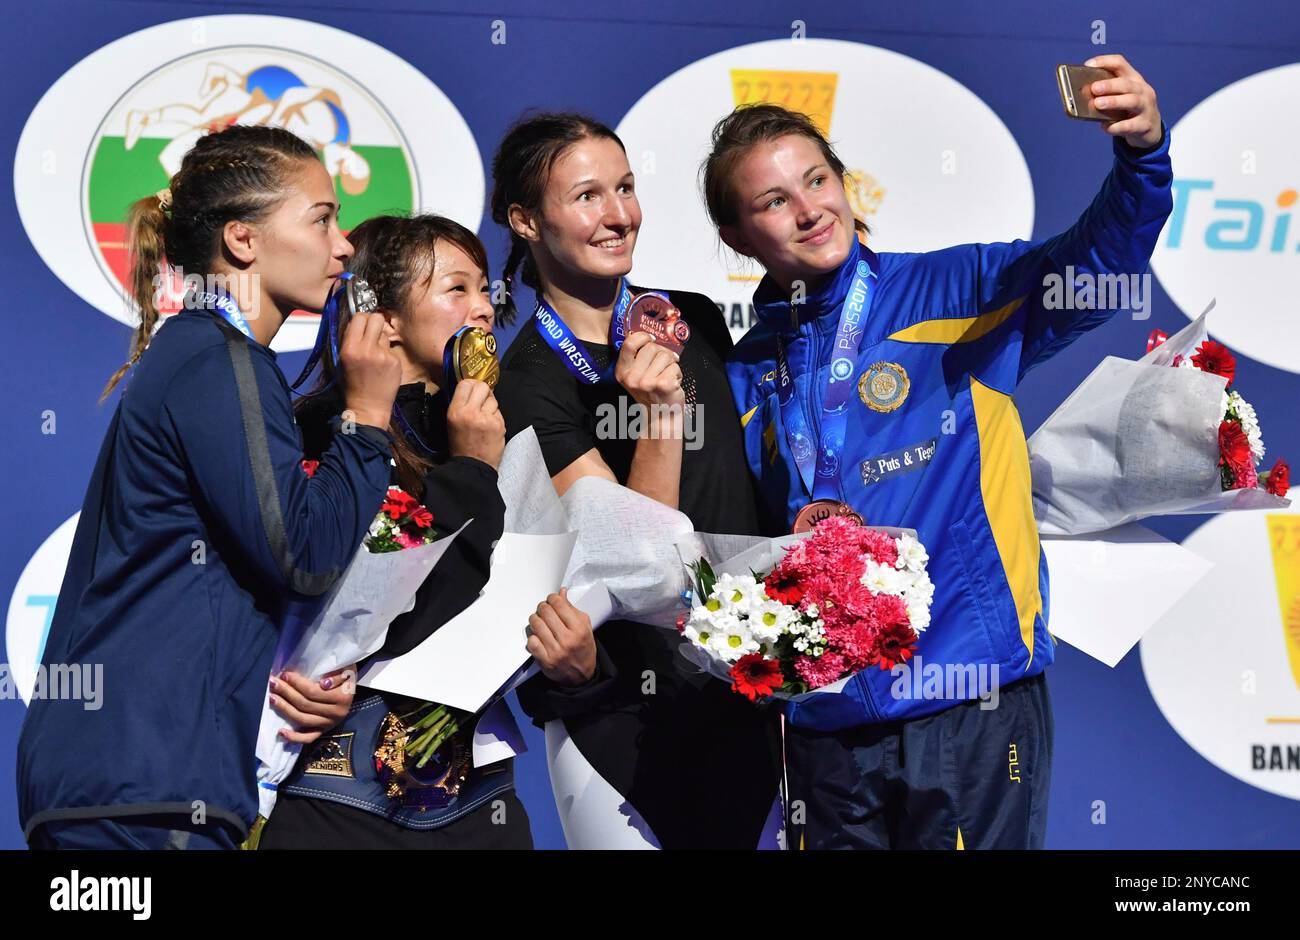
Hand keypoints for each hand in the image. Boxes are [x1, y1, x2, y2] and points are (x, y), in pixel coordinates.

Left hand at [269, 664, 356, 744]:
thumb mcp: (346, 670)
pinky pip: (308, 738)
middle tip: (273, 683)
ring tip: (272, 698)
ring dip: (285, 709)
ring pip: (303, 719)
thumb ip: (337, 675)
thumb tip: (323, 684)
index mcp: (342, 698)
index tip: (284, 674)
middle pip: (305, 705)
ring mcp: (329, 724)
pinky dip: (294, 738)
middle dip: (287, 693)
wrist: (350, 688)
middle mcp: (336, 713)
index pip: (314, 692)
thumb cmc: (345, 675)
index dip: (297, 684)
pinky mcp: (323, 731)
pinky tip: (280, 732)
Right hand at [339, 312, 401, 428]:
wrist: (367, 406)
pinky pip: (392, 349)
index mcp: (350, 347)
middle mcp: (366, 348)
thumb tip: (359, 321)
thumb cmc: (353, 383)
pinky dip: (388, 354)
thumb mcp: (343, 360)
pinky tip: (383, 367)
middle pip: (376, 318)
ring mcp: (383, 355)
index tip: (363, 325)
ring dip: (381, 340)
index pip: (359, 317)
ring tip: (376, 356)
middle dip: (375, 322)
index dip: (362, 318)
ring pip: (385, 334)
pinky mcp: (395, 361)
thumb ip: (350, 340)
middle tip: (373, 332)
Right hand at [447, 379, 505, 468]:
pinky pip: (499, 412)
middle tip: (482, 400)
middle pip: (482, 387)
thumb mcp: (451, 422)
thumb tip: (470, 388)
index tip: (473, 390)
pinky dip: (496, 417)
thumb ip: (460, 404)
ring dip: (490, 405)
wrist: (472, 466)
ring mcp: (486, 418)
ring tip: (485, 417)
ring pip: (493, 399)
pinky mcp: (499, 425)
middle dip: (483, 391)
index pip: (465, 384)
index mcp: (455, 411)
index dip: (471, 385)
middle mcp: (470, 412)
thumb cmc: (461, 445)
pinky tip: (490, 426)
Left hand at [525, 589, 596, 685]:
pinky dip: (533, 637)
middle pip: (545, 611)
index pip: (559, 603)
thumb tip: (561, 592)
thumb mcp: (584, 626)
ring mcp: (555, 651)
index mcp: (579, 628)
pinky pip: (531, 641)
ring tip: (540, 622)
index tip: (552, 600)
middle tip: (545, 610)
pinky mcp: (545, 660)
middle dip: (543, 607)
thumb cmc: (583, 648)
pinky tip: (539, 637)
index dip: (553, 598)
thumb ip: (572, 609)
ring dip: (536, 620)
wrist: (582, 676)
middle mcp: (567, 639)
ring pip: (536, 624)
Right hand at [615, 332, 684, 409]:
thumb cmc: (651, 393)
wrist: (660, 415)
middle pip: (651, 347)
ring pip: (665, 356)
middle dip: (662, 353)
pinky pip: (675, 367)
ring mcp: (647, 382)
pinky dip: (678, 373)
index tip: (650, 339)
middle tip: (663, 366)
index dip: (643, 336)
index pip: (629, 344)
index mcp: (622, 372)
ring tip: (667, 376)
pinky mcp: (663, 385)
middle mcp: (632, 378)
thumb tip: (650, 336)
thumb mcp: (636, 375)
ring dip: (671, 364)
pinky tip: (672, 383)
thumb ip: (638, 357)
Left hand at [1085, 54, 1161, 149]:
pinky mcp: (1145, 124)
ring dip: (1114, 101)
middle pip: (1126, 83)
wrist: (1150, 128)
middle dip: (1109, 85)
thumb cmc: (1128, 109)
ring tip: (1098, 104)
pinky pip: (1130, 125)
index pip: (1120, 63)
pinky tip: (1106, 127)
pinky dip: (1117, 126)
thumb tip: (1082, 95)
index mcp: (1133, 79)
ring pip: (1132, 101)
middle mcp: (1142, 90)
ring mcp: (1146, 107)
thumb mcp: (1120, 97)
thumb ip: (1105, 94)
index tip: (1088, 65)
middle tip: (1094, 88)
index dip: (1104, 61)